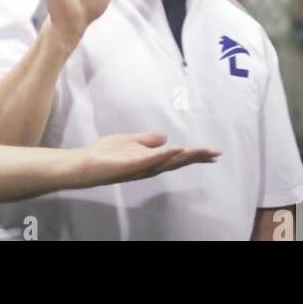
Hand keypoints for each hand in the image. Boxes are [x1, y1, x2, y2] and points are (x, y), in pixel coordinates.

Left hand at [73, 132, 219, 187]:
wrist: (86, 163)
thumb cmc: (106, 153)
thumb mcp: (131, 141)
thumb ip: (147, 140)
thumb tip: (165, 136)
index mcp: (151, 161)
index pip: (177, 157)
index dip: (194, 155)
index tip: (212, 152)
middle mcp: (150, 167)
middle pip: (178, 161)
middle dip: (197, 157)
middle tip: (216, 153)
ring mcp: (142, 167)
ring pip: (169, 161)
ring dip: (186, 156)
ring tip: (203, 150)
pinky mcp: (132, 164)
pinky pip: (151, 159)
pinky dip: (165, 154)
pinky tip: (177, 148)